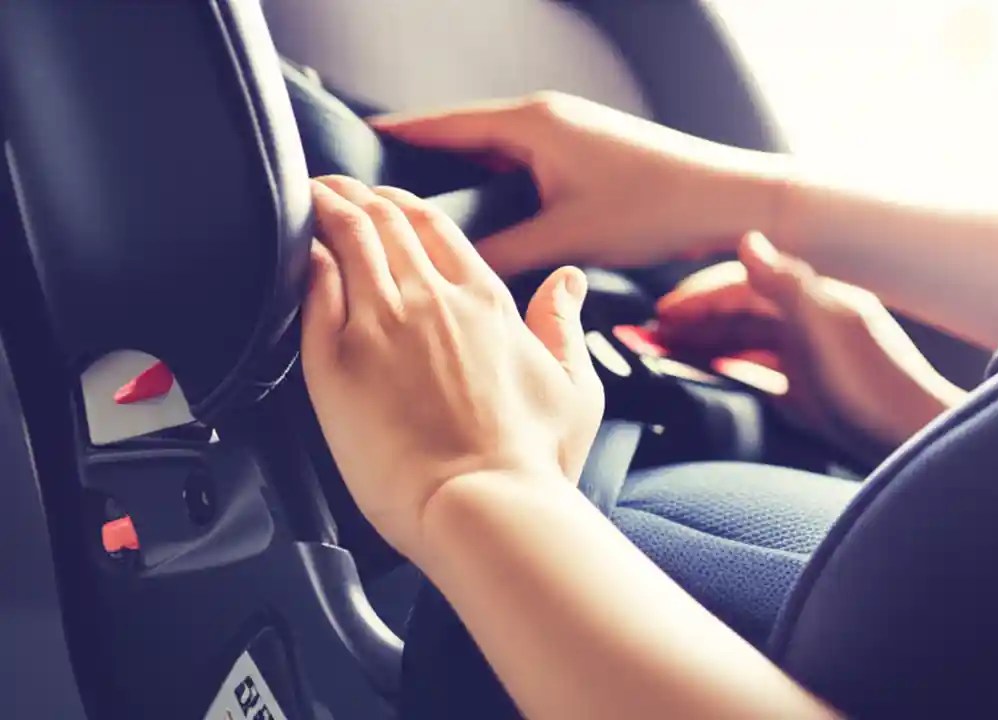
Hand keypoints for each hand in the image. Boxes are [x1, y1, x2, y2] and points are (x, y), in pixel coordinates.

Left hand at [300, 175, 603, 562]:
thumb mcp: (576, 386)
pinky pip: (313, 287)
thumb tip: (568, 280)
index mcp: (485, 301)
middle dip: (356, 194)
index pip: (434, 225)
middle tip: (334, 189)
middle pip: (384, 219)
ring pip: (346, 237)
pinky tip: (295, 246)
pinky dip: (305, 256)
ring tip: (309, 197)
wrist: (485, 508)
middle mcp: (431, 299)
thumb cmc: (531, 461)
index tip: (385, 200)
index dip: (402, 203)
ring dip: (325, 208)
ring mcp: (381, 324)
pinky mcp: (338, 362)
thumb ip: (564, 325)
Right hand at [371, 92, 787, 276]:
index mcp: (532, 124)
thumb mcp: (570, 235)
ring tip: (412, 207)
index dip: (391, 140)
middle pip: (460, 134)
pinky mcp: (582, 154)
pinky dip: (492, 182)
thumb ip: (507, 252)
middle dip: (416, 161)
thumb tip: (456, 268)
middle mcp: (544, 117)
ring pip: (490, 150)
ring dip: (456, 173)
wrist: (728, 200)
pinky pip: (518, 163)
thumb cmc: (657, 207)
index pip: (441, 125)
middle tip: (369, 193)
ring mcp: (565, 133)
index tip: (346, 155)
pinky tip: (479, 213)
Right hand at [657, 233, 965, 447]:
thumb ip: (786, 285)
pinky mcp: (810, 394)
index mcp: (816, 300)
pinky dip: (725, 369)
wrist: (918, 443)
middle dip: (689, 322)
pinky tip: (703, 372)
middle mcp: (810, 323)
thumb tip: (746, 237)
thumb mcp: (826, 332)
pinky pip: (756, 373)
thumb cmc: (877, 389)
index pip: (744, 286)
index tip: (659, 313)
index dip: (700, 297)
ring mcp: (810, 359)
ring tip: (657, 353)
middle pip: (737, 315)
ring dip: (700, 345)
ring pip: (741, 343)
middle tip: (642, 337)